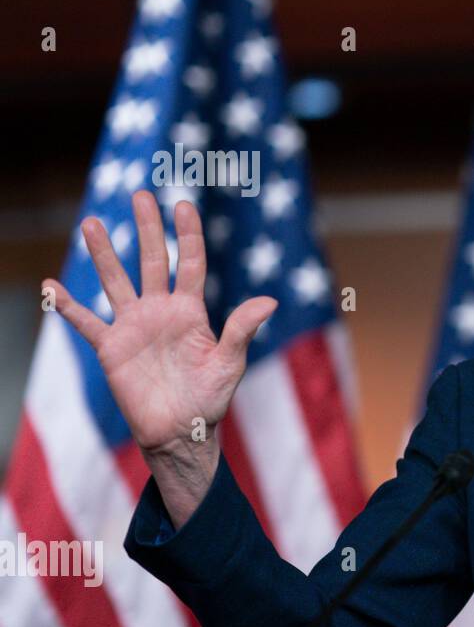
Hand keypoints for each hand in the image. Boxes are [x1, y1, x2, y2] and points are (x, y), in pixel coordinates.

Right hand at [43, 190, 276, 519]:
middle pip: (153, 261)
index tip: (184, 204)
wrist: (181, 432)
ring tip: (93, 223)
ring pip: (116, 281)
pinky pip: (86, 321)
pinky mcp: (111, 347)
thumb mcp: (229, 362)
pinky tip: (51, 285)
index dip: (188, 235)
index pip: (191, 264)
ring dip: (104, 253)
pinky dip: (68, 305)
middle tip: (141, 194)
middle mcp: (160, 311)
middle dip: (149, 228)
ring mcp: (134, 326)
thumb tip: (270, 300)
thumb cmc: (210, 399)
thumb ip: (243, 330)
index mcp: (192, 311)